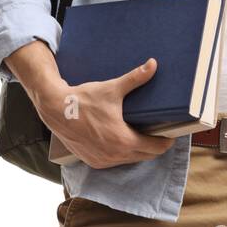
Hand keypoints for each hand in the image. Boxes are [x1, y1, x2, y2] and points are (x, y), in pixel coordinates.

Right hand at [32, 58, 177, 168]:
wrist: (55, 109)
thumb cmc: (84, 100)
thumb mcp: (112, 89)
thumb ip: (135, 78)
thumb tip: (153, 64)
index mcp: (123, 141)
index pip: (156, 148)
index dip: (166, 140)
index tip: (171, 132)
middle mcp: (114, 156)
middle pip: (146, 156)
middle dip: (154, 145)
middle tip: (159, 131)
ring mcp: (102, 161)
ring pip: (130, 159)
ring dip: (138, 150)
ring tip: (142, 134)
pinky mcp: (92, 161)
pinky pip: (115, 161)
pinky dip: (122, 153)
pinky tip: (123, 140)